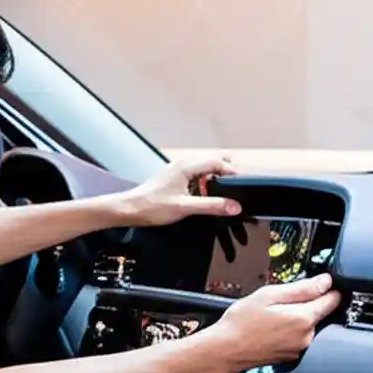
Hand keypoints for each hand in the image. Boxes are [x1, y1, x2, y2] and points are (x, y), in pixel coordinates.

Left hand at [118, 158, 241, 226]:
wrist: (130, 210)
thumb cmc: (151, 206)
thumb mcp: (185, 207)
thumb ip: (211, 206)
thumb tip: (234, 206)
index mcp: (186, 167)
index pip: (216, 161)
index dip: (232, 171)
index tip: (242, 183)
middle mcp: (182, 165)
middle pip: (212, 163)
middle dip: (225, 174)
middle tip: (235, 190)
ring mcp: (178, 172)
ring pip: (204, 171)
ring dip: (214, 182)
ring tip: (222, 197)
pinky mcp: (174, 180)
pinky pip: (195, 178)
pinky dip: (204, 186)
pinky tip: (205, 200)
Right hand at [204, 273, 341, 372]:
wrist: (225, 350)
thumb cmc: (241, 322)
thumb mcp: (269, 294)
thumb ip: (302, 288)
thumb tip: (325, 281)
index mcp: (304, 319)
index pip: (333, 299)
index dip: (328, 287)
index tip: (319, 282)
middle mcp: (307, 337)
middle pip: (321, 312)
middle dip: (309, 302)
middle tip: (284, 298)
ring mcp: (300, 348)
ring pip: (309, 324)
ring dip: (299, 316)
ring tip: (274, 314)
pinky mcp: (292, 356)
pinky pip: (299, 336)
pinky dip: (291, 329)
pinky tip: (272, 327)